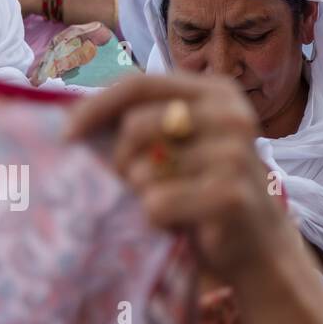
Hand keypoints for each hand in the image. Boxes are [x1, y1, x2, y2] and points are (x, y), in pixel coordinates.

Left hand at [66, 71, 289, 282]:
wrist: (256, 239)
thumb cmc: (205, 185)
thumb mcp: (181, 141)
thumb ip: (144, 119)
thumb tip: (70, 118)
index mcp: (216, 92)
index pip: (141, 83)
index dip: (96, 106)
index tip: (66, 134)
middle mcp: (232, 115)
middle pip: (137, 125)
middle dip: (119, 159)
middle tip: (131, 182)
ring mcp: (235, 154)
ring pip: (144, 170)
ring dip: (141, 194)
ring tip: (166, 201)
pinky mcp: (231, 195)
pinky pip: (157, 204)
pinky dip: (155, 219)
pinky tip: (177, 222)